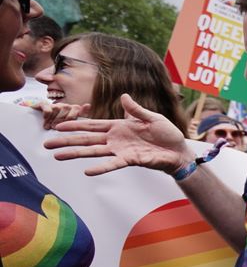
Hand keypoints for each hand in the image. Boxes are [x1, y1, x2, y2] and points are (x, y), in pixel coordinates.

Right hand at [43, 94, 190, 175]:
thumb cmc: (166, 134)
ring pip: (94, 152)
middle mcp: (116, 139)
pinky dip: (101, 168)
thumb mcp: (152, 117)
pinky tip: (87, 171)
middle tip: (47, 144)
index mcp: (119, 127)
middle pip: (87, 139)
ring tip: (57, 156)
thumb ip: (136, 109)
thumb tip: (124, 96)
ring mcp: (121, 150)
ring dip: (76, 154)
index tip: (58, 126)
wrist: (179, 150)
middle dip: (67, 141)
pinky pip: (113, 164)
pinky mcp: (131, 160)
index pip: (93, 126)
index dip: (76, 125)